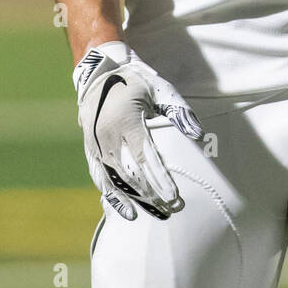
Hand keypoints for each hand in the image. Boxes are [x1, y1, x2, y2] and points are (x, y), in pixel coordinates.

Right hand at [74, 40, 202, 221]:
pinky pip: (100, 177)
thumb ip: (179, 111)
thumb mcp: (160, 89)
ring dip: (134, 199)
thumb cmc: (137, 82)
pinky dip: (112, 196)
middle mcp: (108, 136)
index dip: (159, 179)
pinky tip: (126, 210)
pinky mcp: (90, 150)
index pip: (145, 157)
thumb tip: (198, 133)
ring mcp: (96, 145)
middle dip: (151, 194)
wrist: (101, 73)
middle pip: (130, 174)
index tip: (173, 196)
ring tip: (154, 213)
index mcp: (126, 121)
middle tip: (170, 209)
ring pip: (114, 180)